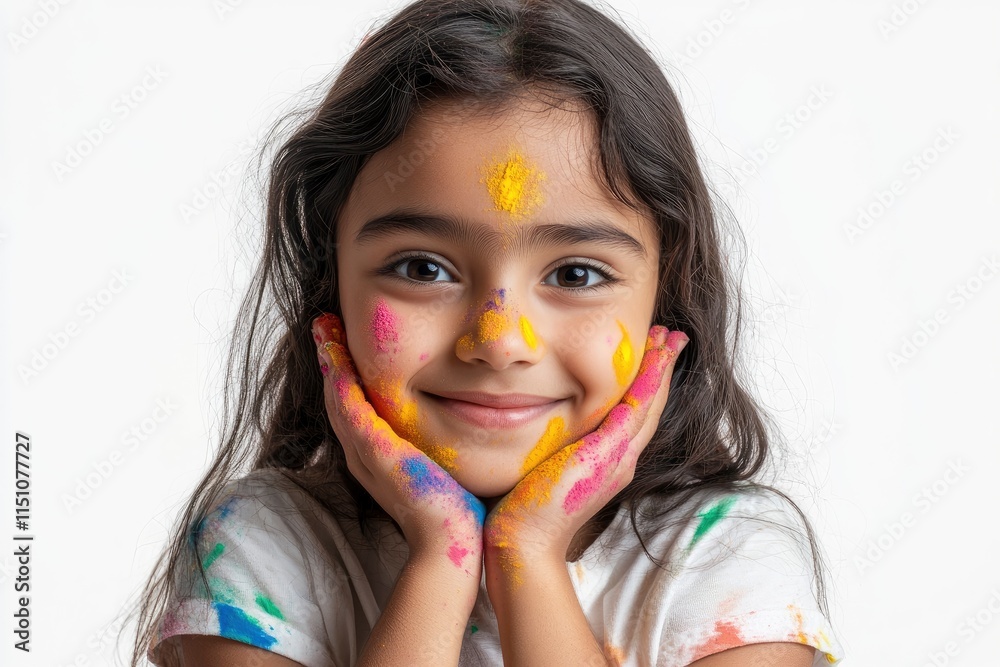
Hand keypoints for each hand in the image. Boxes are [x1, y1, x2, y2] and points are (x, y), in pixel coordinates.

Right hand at [312, 313, 485, 575]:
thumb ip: (448, 442)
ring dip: (328, 359)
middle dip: (331, 359)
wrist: (454, 544)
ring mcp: (365, 453)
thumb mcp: (448, 465)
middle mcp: (365, 455)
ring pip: (337, 396)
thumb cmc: (463, 511)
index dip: (349, 374)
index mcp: (380, 459)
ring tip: (324, 325)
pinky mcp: (373, 451)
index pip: (357, 408)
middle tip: (326, 323)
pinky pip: (347, 405)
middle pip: (339, 397)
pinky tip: (334, 348)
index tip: (348, 340)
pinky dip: (337, 375)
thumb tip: (478, 412)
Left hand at [482, 325, 687, 586]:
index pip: (636, 414)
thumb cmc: (526, 509)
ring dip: (662, 367)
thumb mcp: (549, 468)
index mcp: (609, 463)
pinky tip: (656, 356)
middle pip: (651, 405)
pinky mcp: (606, 454)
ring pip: (649, 403)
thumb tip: (542, 424)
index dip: (648, 382)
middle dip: (663, 368)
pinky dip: (649, 381)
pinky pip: (636, 409)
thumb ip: (556, 447)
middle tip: (673, 335)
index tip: (653, 351)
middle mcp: (621, 460)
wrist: (524, 541)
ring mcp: (617, 458)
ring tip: (671, 336)